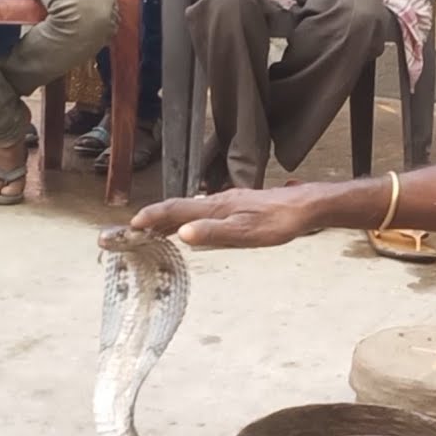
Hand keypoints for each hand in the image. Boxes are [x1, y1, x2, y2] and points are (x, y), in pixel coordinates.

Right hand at [131, 188, 315, 247]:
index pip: (174, 210)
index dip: (151, 217)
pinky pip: (205, 212)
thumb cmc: (277, 222)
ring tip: (155, 231)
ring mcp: (228, 202)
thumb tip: (181, 233)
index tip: (130, 226)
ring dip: (170, 219)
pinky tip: (194, 227)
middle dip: (154, 218)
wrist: (304, 207)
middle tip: (134, 231)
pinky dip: (189, 219)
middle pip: (178, 208)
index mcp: (215, 207)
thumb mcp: (244, 233)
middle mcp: (217, 201)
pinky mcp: (239, 206)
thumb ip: (213, 233)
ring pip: (191, 209)